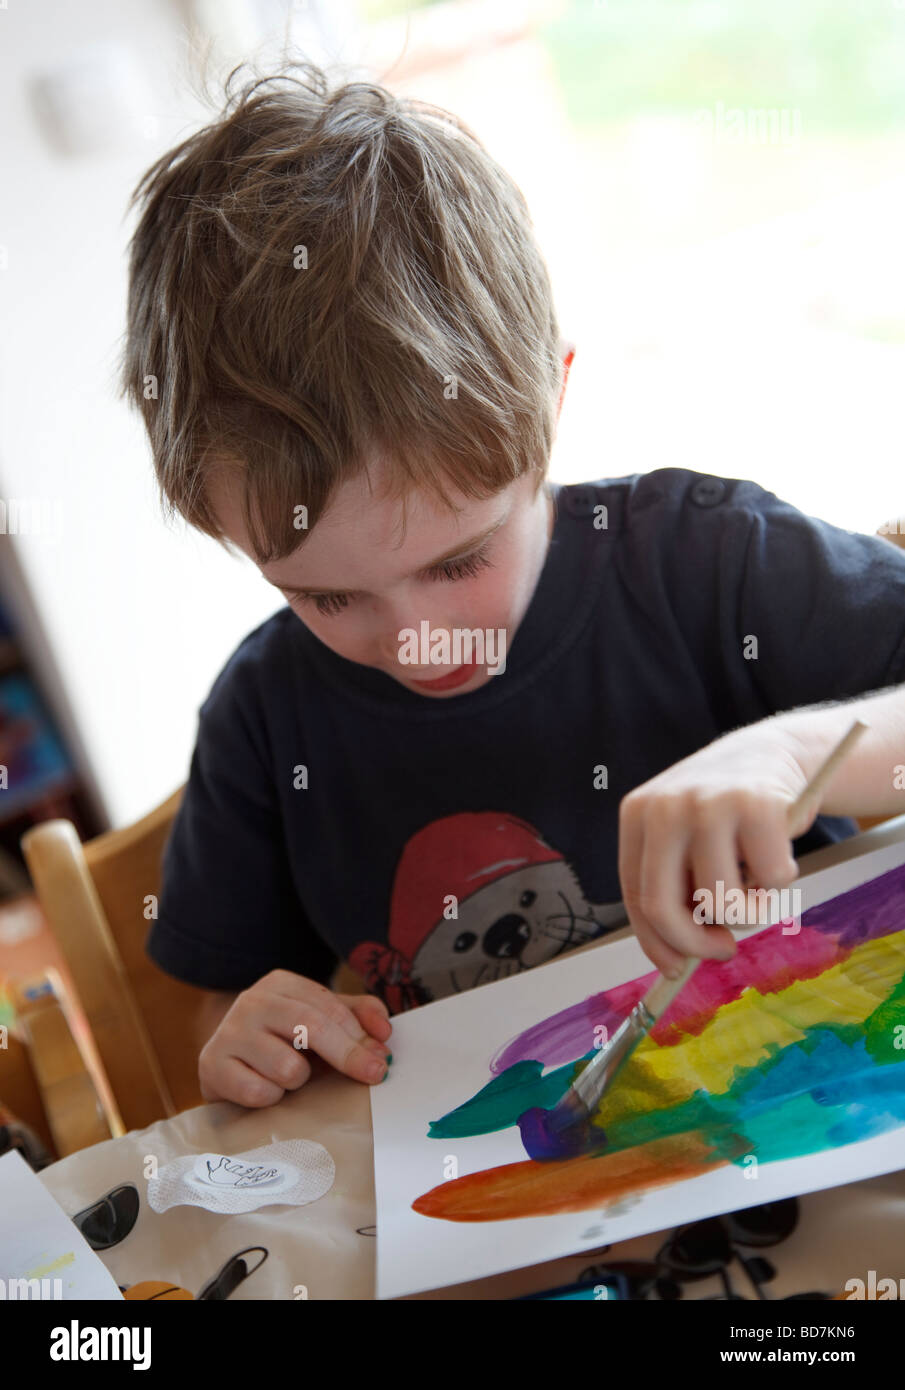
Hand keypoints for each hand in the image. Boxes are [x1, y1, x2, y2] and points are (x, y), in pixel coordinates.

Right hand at [198, 969, 391, 1107]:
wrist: (226, 1070)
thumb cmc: (282, 1046)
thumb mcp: (320, 1023)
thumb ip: (355, 1017)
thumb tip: (383, 1031)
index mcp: (281, 984)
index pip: (327, 1006)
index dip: (359, 1034)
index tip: (382, 1059)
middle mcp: (252, 1001)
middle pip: (310, 1027)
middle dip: (348, 1055)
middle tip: (374, 1075)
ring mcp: (228, 1032)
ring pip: (287, 1066)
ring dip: (298, 1081)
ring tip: (290, 1078)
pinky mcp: (211, 1066)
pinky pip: (260, 1092)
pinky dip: (271, 1098)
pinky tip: (265, 1089)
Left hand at [618, 725, 816, 976]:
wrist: (771, 751)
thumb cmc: (724, 810)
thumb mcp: (684, 836)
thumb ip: (675, 885)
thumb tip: (675, 962)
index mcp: (637, 814)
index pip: (635, 895)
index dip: (656, 941)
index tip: (677, 968)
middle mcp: (665, 807)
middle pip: (664, 907)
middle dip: (696, 943)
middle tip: (724, 948)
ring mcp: (709, 804)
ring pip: (722, 902)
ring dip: (749, 908)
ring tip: (755, 879)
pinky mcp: (757, 805)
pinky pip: (772, 881)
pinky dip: (781, 880)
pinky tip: (776, 849)